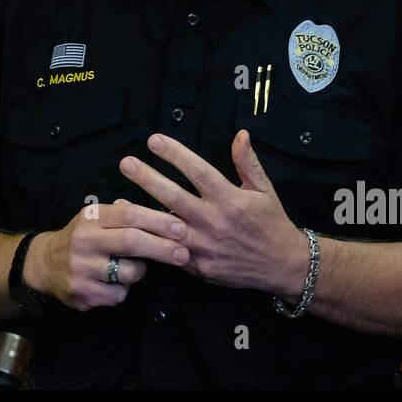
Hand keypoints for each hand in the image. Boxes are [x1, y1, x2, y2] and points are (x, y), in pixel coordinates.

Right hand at [24, 199, 189, 311]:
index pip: (129, 215)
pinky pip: (118, 295)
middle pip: (132, 242)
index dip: (158, 221)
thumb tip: (163, 214)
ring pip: (128, 273)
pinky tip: (110, 283)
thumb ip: (125, 215)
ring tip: (129, 267)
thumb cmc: (82, 238)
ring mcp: (81, 269)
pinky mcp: (81, 294)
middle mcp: (83, 241)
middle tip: (184, 253)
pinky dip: (122, 290)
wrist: (44, 264)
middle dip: (162, 248)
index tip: (182, 228)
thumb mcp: (97, 218)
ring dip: (138, 272)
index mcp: (91, 218)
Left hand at [119, 130, 307, 297]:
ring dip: (141, 214)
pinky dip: (151, 243)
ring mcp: (205, 246)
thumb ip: (248, 162)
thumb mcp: (264, 189)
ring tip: (118, 202)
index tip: (154, 140)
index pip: (197, 171)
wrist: (283, 266)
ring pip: (167, 228)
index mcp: (230, 199)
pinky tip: (134, 233)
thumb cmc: (271, 222)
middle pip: (175, 197)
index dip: (174, 154)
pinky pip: (170, 253)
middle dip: (148, 178)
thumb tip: (240, 134)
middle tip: (126, 163)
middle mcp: (215, 221)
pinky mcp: (199, 267)